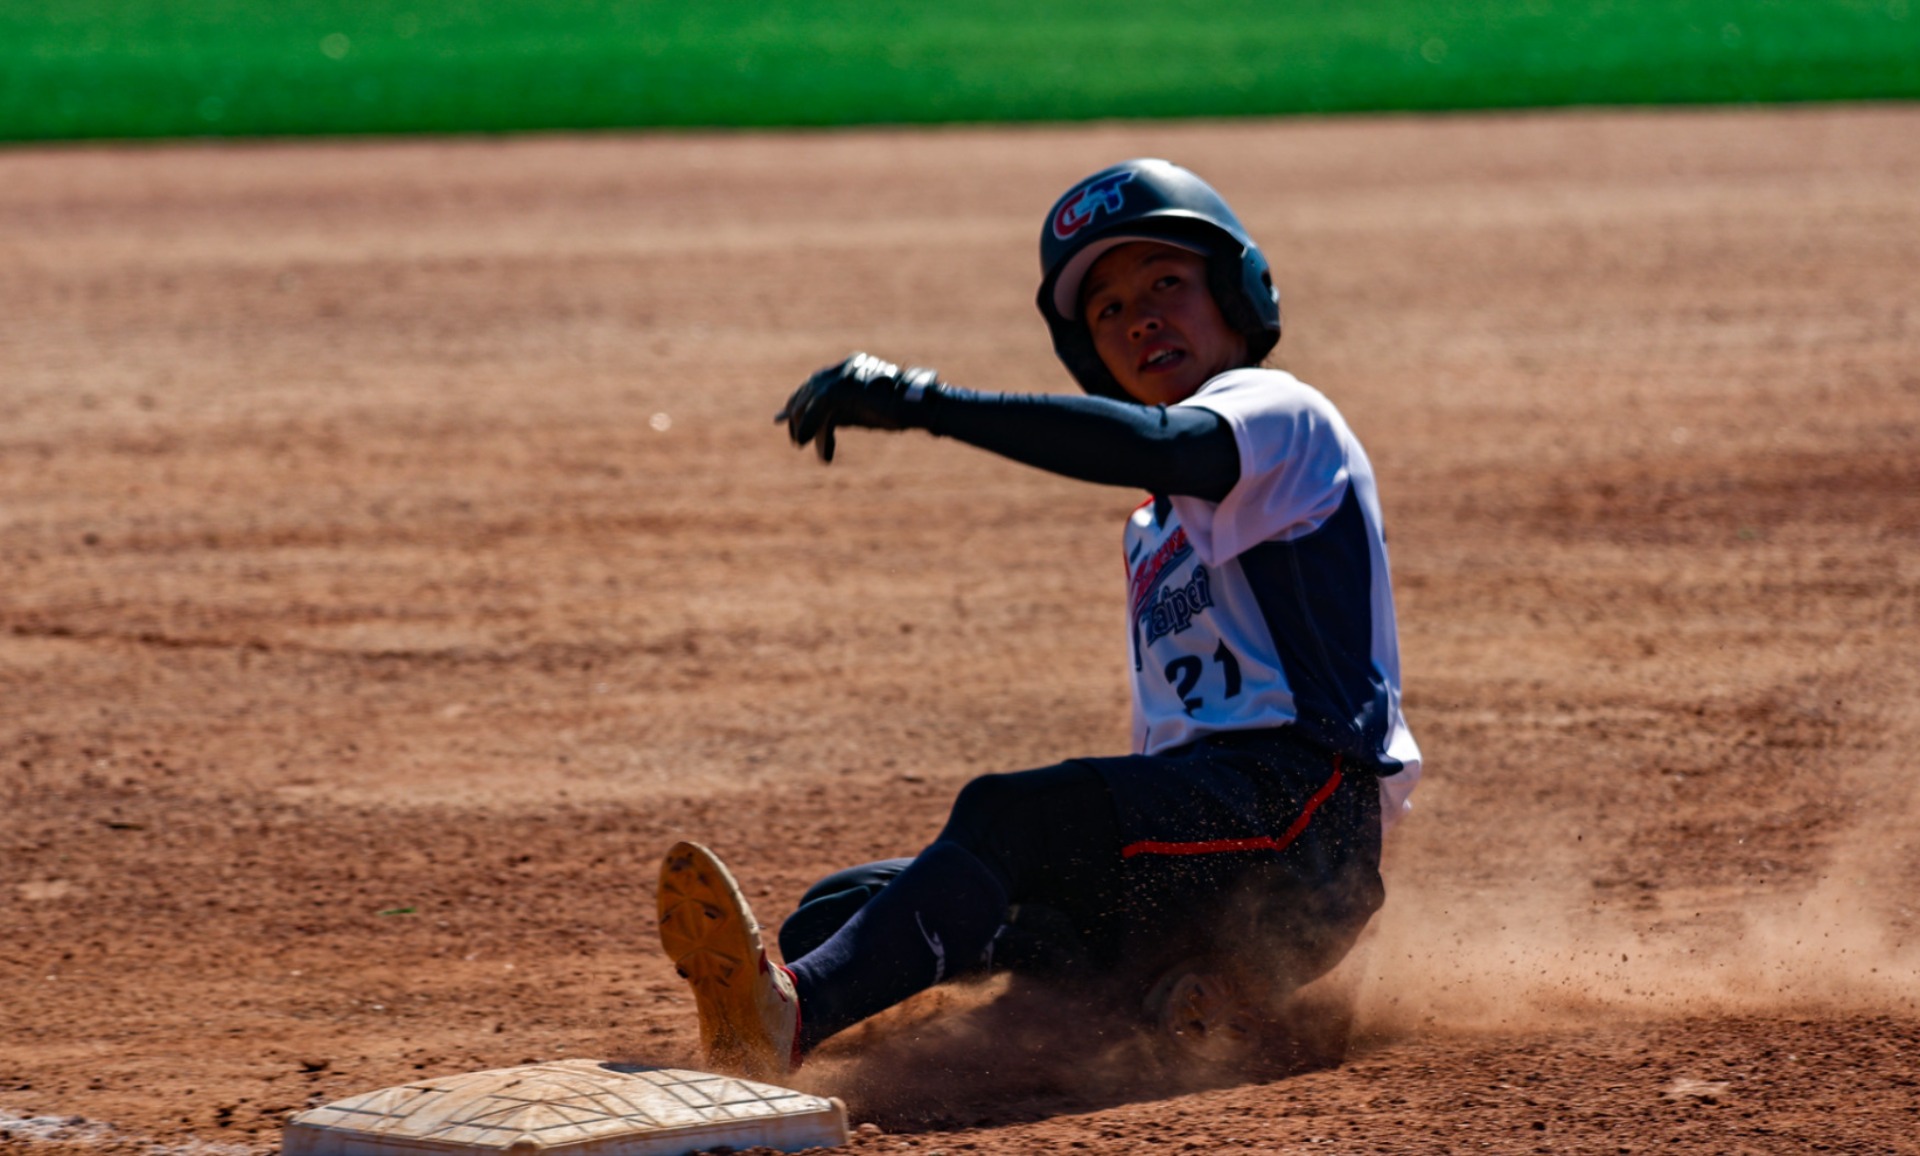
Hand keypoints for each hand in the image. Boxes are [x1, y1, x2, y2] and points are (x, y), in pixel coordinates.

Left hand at [777, 352, 941, 462]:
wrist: (920, 408)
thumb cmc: (896, 413)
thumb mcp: (860, 413)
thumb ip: (837, 415)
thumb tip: (813, 427)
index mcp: (849, 369)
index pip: (816, 383)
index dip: (799, 401)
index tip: (785, 418)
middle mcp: (845, 367)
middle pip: (810, 389)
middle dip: (798, 415)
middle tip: (797, 440)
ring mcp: (846, 374)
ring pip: (812, 399)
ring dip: (804, 424)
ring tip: (801, 444)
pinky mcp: (847, 386)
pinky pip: (820, 406)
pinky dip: (812, 426)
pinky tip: (809, 443)